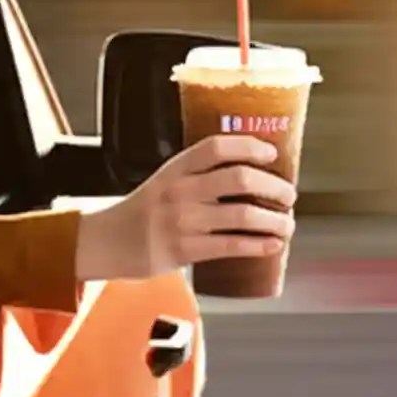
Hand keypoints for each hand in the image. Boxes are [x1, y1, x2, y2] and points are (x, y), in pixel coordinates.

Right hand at [75, 135, 297, 281]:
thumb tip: (255, 172)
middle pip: (239, 179)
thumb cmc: (147, 209)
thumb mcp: (167, 179)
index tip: (272, 154)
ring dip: (275, 220)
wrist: (106, 242)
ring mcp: (182, 221)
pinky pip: (231, 246)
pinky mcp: (184, 250)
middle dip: (274, 186)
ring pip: (242, 216)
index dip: (250, 146)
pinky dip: (259, 245)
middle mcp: (180, 190)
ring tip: (287, 224)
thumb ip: (201, 173)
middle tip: (289, 195)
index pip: (217, 147)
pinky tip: (273, 245)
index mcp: (177, 168)